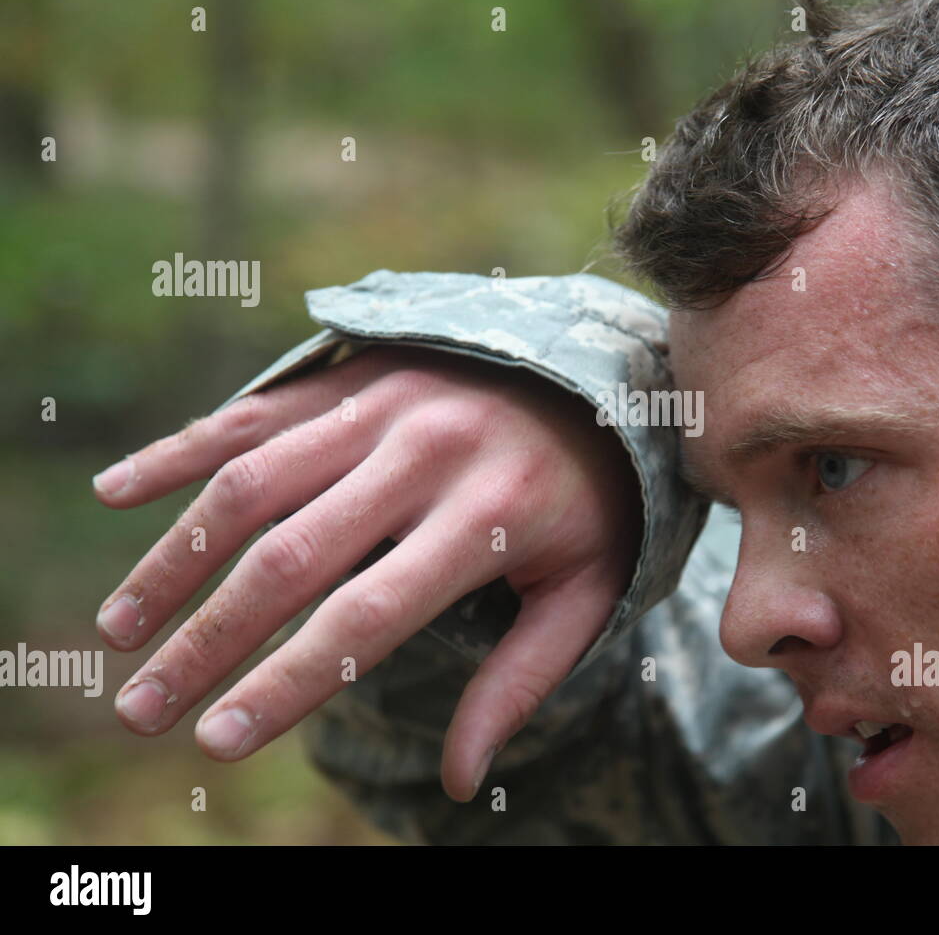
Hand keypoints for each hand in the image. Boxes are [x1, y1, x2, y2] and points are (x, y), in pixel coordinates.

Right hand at [92, 344, 641, 800]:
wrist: (606, 374)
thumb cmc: (597, 502)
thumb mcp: (586, 591)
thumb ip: (521, 680)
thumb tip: (461, 779)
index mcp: (485, 520)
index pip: (365, 619)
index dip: (285, 685)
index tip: (216, 743)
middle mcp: (425, 454)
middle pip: (289, 559)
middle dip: (205, 642)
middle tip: (142, 710)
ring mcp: (384, 403)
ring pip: (253, 485)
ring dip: (175, 561)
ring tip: (119, 631)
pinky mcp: (357, 373)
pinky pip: (256, 413)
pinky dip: (181, 451)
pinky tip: (118, 492)